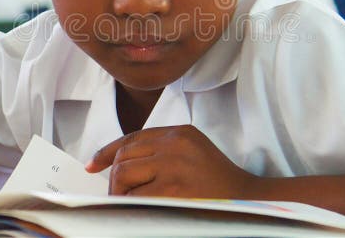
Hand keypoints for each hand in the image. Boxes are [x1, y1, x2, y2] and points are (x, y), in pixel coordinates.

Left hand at [85, 125, 253, 197]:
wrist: (250, 201)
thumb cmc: (221, 184)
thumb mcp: (193, 154)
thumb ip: (163, 152)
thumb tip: (121, 167)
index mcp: (180, 133)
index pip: (133, 137)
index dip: (108, 152)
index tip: (94, 165)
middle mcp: (175, 143)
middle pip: (125, 156)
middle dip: (115, 180)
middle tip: (117, 197)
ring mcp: (174, 165)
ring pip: (125, 174)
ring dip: (120, 194)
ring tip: (129, 206)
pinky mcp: (173, 188)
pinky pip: (136, 197)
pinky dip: (130, 206)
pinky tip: (137, 212)